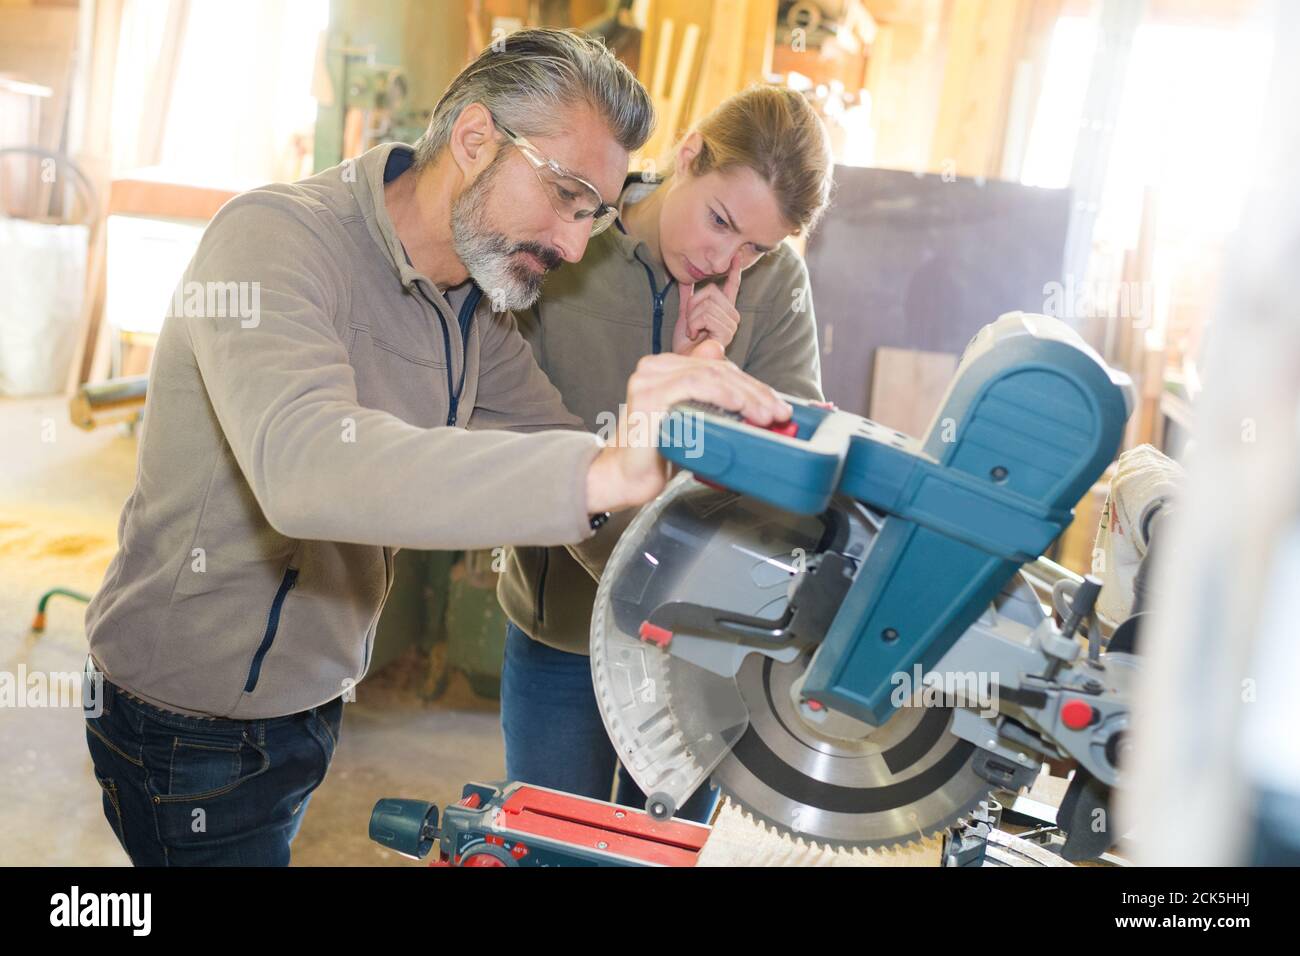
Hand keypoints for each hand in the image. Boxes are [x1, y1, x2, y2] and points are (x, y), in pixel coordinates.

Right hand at [586, 352, 790, 512]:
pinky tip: (739, 405)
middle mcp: (655, 368)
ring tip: (765, 414)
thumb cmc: (658, 453)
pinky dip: (720, 393)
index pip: (719, 368)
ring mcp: (650, 380)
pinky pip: (692, 386)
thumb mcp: (694, 422)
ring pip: (710, 375)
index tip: (776, 404)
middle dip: (755, 391)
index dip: (753, 384)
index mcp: (666, 369)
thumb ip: (712, 398)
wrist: (624, 478)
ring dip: (745, 394)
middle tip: (779, 412)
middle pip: (718, 370)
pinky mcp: (648, 396)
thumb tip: (739, 383)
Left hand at [673, 253, 741, 353]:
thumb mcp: (686, 314)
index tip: (736, 256)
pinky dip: (694, 325)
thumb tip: (685, 279)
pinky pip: (705, 316)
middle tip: (691, 324)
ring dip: (692, 318)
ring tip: (693, 331)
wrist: (686, 360)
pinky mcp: (727, 332)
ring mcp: (732, 325)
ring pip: (707, 303)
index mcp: (724, 309)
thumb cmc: (687, 342)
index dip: (734, 270)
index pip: (732, 286)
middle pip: (711, 290)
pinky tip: (696, 336)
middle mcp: (732, 316)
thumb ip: (688, 297)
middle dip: (693, 305)